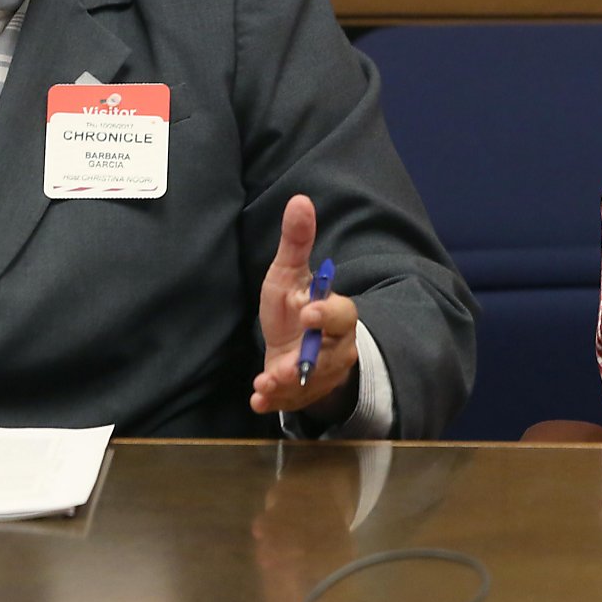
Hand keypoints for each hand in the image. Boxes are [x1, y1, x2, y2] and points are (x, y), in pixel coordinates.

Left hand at [252, 194, 359, 421]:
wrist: (297, 348)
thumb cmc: (295, 306)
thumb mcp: (290, 273)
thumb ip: (297, 242)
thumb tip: (300, 199)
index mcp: (337, 316)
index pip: (343, 316)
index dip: (327, 314)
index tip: (308, 312)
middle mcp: (335, 348)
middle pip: (330, 357)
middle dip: (309, 361)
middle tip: (287, 364)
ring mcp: (320, 375)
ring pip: (309, 382)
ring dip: (287, 385)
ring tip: (265, 383)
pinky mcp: (301, 395)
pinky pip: (291, 402)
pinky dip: (274, 402)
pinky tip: (258, 400)